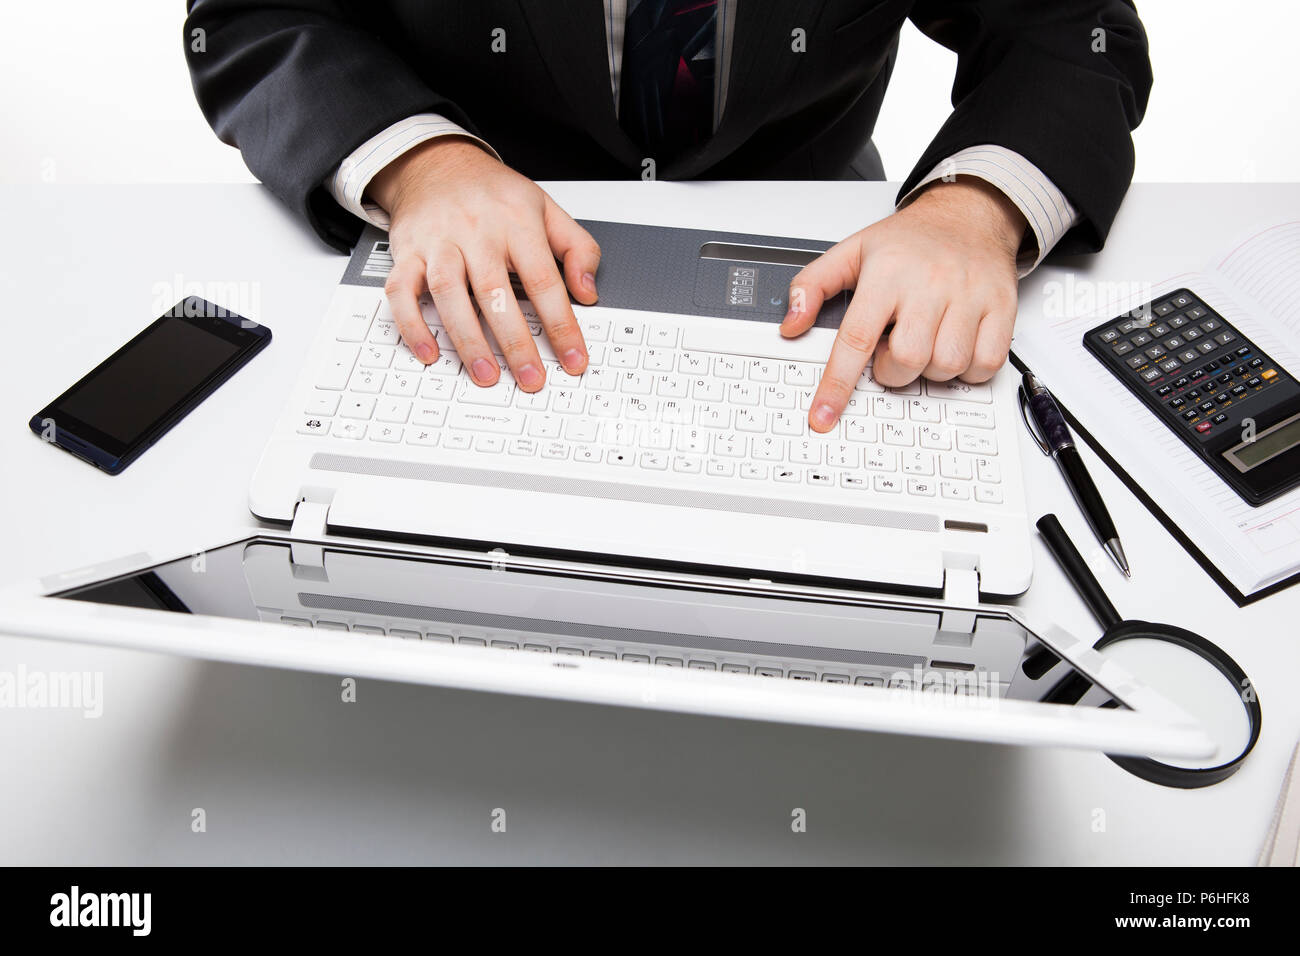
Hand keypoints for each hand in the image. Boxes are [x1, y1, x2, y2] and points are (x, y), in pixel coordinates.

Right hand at [369, 138, 599, 390]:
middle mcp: (476, 232)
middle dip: (515, 343)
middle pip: (496, 292)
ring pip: (448, 293)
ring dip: (466, 340)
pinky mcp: (406, 252)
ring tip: (485, 374)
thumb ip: (578, 248)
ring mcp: (438, 242)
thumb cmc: (494, 193)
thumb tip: (588, 292)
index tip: (573, 359)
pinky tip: (428, 351)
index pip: (545, 281)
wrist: (437, 163)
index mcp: (517, 222)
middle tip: (530, 379)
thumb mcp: (547, 208)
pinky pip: (401, 290)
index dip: (562, 324)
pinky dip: (411, 323)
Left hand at [781, 178, 1025, 432]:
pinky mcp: (1001, 307)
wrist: (967, 213)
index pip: (856, 339)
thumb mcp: (850, 252)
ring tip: (924, 342)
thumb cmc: (909, 241)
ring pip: (948, 365)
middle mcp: (930, 284)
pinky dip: (968, 369)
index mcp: (887, 273)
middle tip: (891, 350)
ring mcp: (970, 296)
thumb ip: (812, 286)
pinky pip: (986, 363)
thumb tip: (790, 326)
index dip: (837, 384)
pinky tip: (954, 347)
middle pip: (907, 359)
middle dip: (892, 370)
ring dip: (930, 370)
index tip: (823, 415)